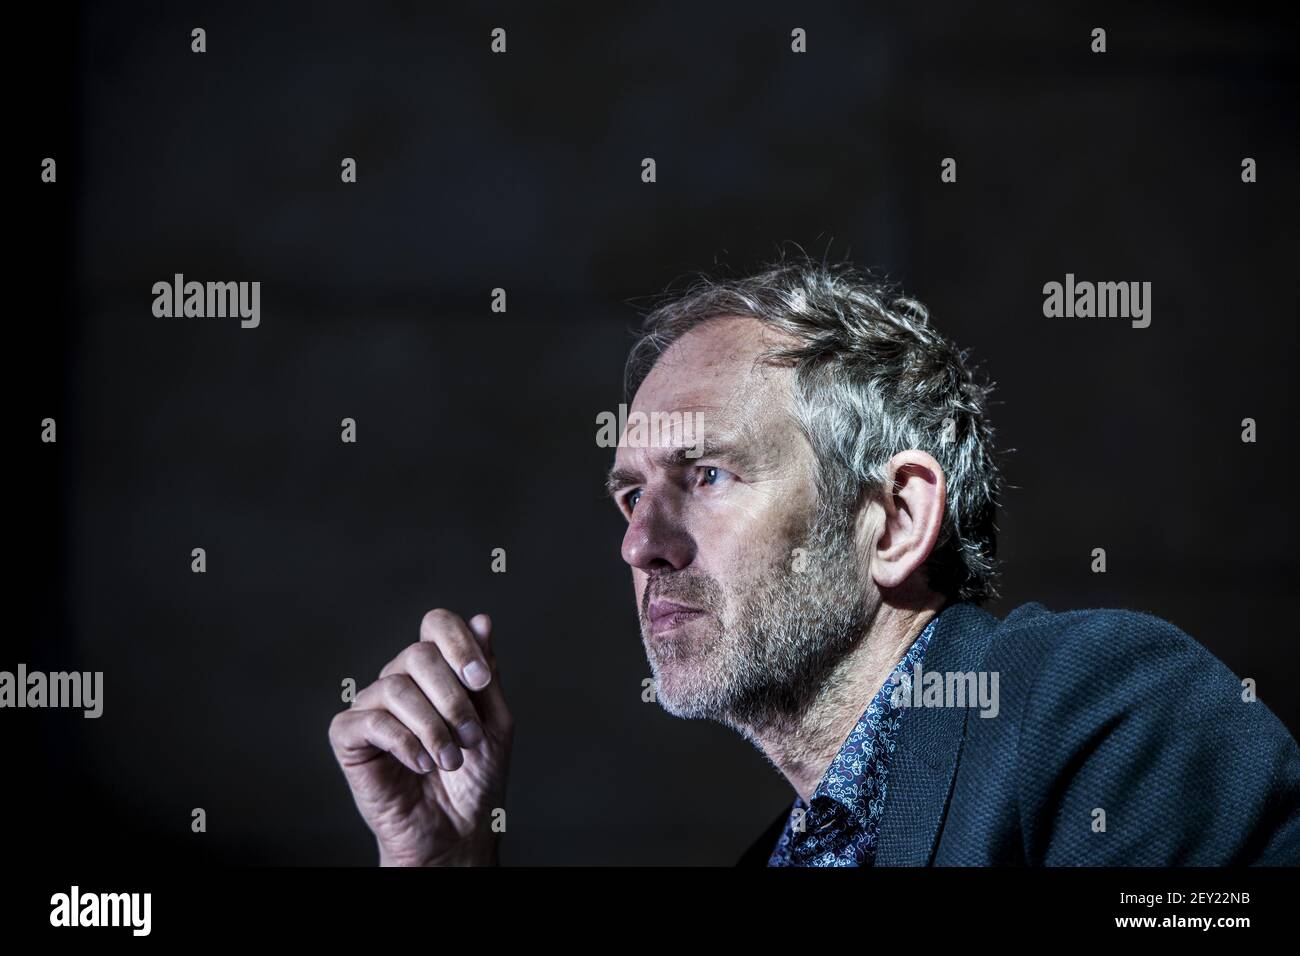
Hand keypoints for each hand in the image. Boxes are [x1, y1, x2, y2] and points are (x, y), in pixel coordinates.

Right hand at [328, 609, 512, 864]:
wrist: (456, 833)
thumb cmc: (476, 779)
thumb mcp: (494, 721)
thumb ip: (486, 674)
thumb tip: (482, 619)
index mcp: (437, 670)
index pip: (436, 624)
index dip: (458, 643)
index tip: (480, 680)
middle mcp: (402, 680)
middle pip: (418, 654)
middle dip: (452, 698)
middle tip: (470, 737)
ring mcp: (373, 706)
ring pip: (396, 687)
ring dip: (433, 727)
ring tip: (450, 760)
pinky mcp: (349, 737)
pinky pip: (371, 721)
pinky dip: (404, 742)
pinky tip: (422, 765)